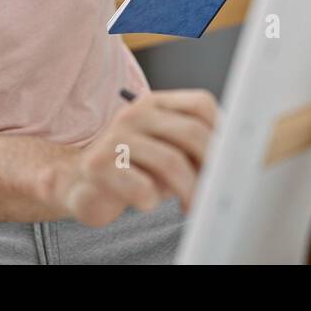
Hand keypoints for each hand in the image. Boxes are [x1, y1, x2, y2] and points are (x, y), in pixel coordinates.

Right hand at [50, 89, 219, 227]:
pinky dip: (152, 200)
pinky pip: (142, 187)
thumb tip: (231, 163)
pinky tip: (148, 203)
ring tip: (190, 206)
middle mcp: (135, 114)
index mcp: (154, 104)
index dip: (221, 133)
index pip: (200, 104)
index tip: (228, 161)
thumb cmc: (131, 169)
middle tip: (216, 192)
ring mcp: (115, 137)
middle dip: (212, 168)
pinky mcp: (98, 165)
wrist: (79, 183)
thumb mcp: (166, 152)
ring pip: (172, 162)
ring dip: (189, 191)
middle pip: (192, 133)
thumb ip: (193, 150)